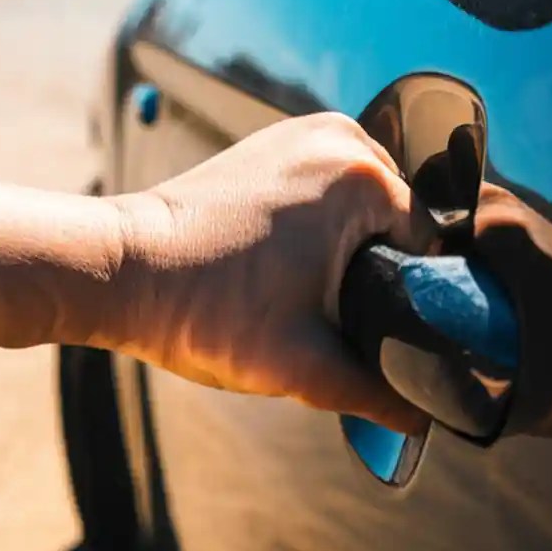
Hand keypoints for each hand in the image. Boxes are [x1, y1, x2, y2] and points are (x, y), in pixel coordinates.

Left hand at [102, 113, 434, 434]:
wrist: (122, 270)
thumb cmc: (205, 309)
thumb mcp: (301, 365)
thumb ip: (375, 394)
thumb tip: (422, 417)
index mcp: (363, 177)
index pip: (429, 245)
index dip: (416, 298)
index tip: (386, 333)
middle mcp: (340, 138)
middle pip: (398, 221)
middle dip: (382, 271)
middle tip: (340, 320)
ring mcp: (303, 133)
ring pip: (364, 205)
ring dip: (353, 248)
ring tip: (313, 294)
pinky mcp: (273, 143)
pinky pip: (327, 187)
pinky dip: (324, 224)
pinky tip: (297, 264)